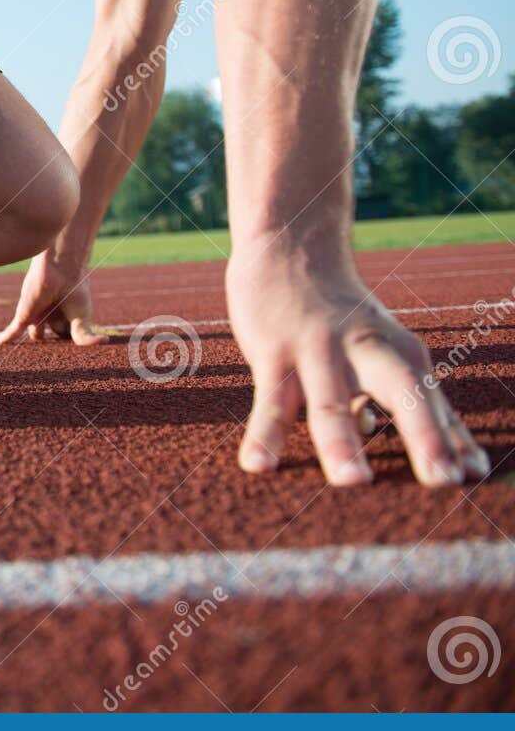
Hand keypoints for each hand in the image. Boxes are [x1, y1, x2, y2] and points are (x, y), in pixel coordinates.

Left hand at [0, 252, 108, 345]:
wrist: (61, 270)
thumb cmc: (76, 290)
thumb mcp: (83, 317)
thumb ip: (85, 335)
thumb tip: (104, 341)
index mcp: (68, 313)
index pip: (69, 334)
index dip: (72, 341)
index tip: (77, 349)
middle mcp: (52, 313)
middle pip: (53, 335)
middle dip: (55, 338)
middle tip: (57, 345)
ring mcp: (37, 313)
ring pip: (35, 334)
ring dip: (37, 335)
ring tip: (39, 334)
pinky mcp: (24, 314)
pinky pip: (12, 330)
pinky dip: (4, 338)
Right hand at [228, 255, 489, 486]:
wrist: (289, 248)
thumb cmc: (341, 316)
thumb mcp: (382, 353)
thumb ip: (410, 404)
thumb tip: (457, 462)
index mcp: (401, 353)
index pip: (432, 403)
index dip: (453, 441)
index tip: (473, 478)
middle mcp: (366, 350)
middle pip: (401, 393)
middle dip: (423, 435)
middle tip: (443, 480)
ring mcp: (318, 351)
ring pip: (330, 402)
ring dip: (341, 442)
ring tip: (353, 482)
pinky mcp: (273, 353)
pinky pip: (268, 402)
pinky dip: (263, 435)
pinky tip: (257, 466)